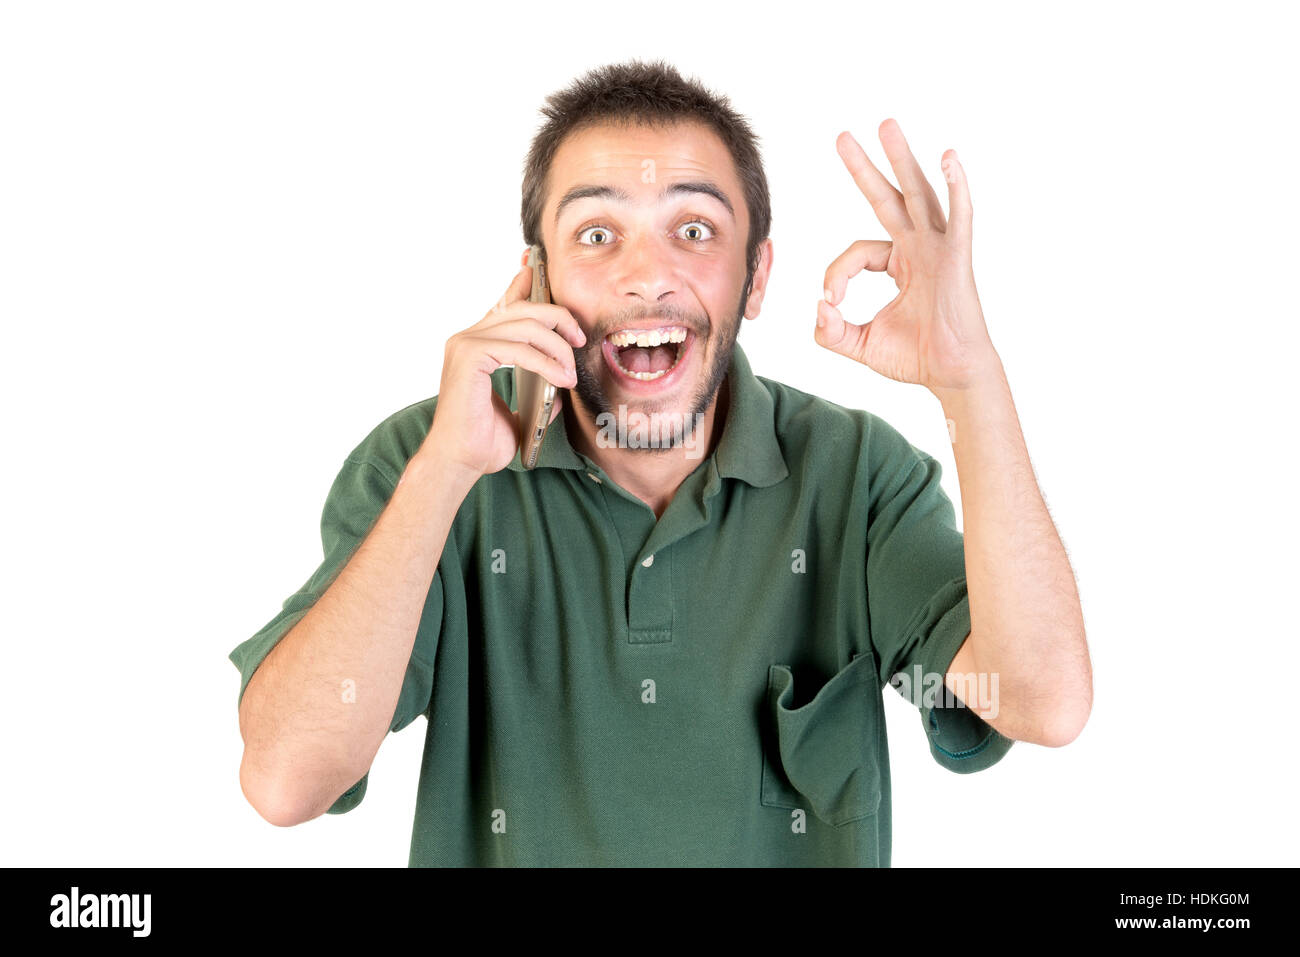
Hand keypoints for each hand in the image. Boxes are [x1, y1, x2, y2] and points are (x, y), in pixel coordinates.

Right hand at [423, 264, 584, 478]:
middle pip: (524, 308)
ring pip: (525, 325)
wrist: (460, 461)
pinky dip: (547, 363)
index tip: (542, 268)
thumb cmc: (483, 440)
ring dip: (557, 348)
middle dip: (559, 319)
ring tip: (570, 374)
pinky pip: (519, 348)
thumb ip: (540, 386)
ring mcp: (466, 343)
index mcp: (478, 342)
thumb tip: (563, 380)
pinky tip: (561, 380)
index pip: (506, 302)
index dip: (525, 281)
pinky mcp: (469, 356)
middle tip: (579, 340)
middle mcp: (469, 336)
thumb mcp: (522, 408)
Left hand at [816, 119, 997, 392]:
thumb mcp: (861, 344)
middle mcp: (918, 248)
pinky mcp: (958, 257)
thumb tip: (818, 307)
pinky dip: (956, 186)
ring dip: (902, 159)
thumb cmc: (916, 358)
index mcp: (897, 263)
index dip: (836, 273)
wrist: (951, 375)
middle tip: (842, 137)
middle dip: (865, 168)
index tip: (830, 301)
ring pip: (918, 194)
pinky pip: (959, 215)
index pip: (855, 252)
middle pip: (888, 198)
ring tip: (886, 125)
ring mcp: (939, 249)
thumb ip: (831, 331)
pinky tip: (948, 159)